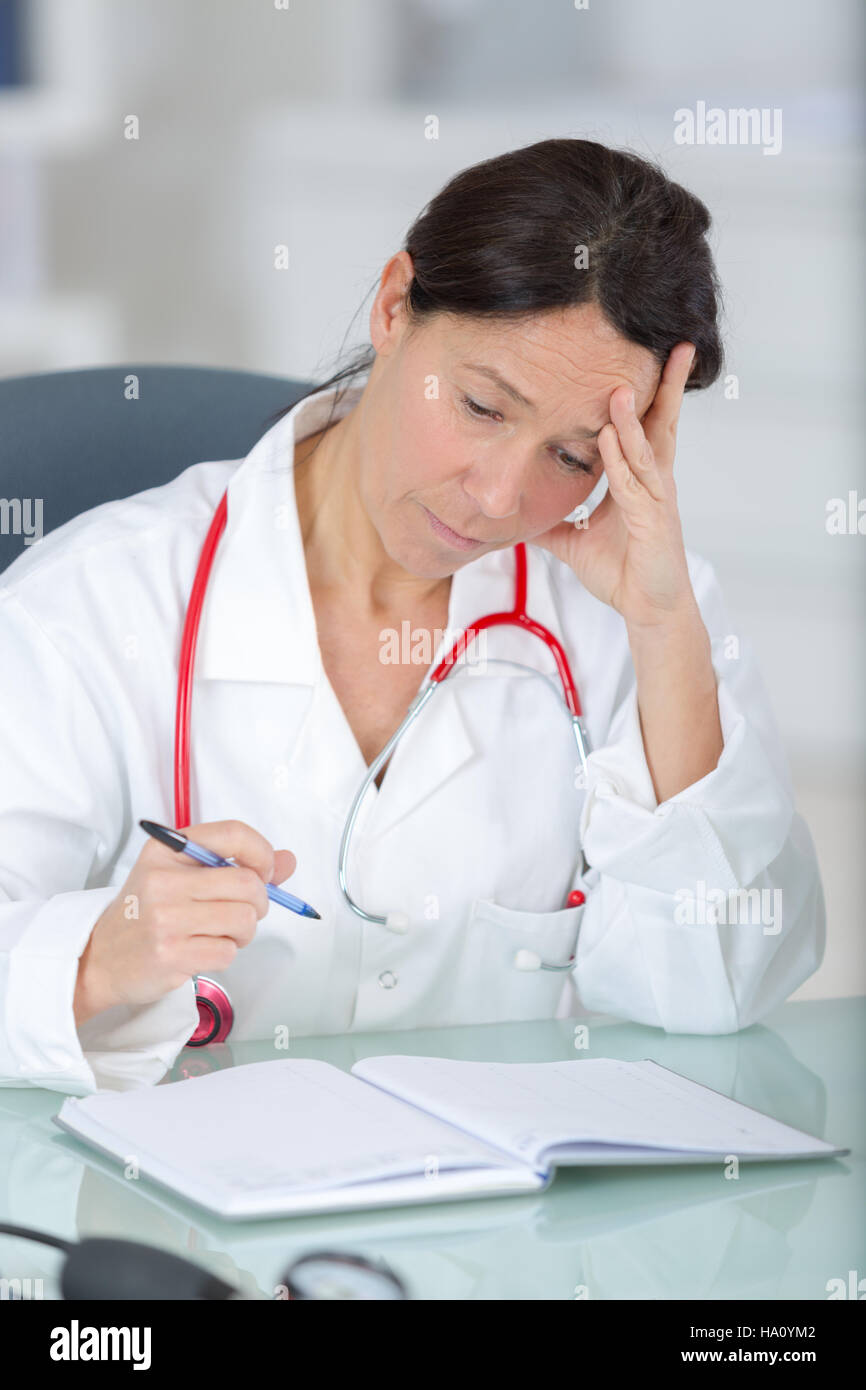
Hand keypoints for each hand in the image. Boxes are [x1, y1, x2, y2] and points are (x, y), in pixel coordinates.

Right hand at [73, 821, 296, 1023]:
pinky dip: (224, 954)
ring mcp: (165, 918)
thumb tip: (288, 860)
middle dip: (258, 903)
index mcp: (167, 849)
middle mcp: (163, 879)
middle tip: (243, 911)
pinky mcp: (170, 954)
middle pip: (248, 884)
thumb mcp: (182, 874)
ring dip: (242, 932)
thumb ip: (237, 863)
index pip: (234, 834)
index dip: (262, 854)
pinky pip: (228, 952)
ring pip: (244, 920)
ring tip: (218, 933)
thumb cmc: (147, 912)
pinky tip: (200, 950)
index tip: (265, 872)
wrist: (100, 957)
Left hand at [533, 342, 698, 628]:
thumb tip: (516, 516)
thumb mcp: (574, 541)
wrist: (647, 607)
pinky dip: (621, 462)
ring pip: (645, 449)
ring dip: (630, 420)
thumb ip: (550, 522)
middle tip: (676, 344)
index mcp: (639, 478)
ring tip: (619, 388)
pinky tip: (608, 440)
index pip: (643, 426)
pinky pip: (635, 486)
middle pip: (662, 422)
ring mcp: (656, 499)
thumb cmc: (623, 570)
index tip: (644, 357)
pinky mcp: (654, 522)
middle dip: (667, 384)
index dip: (645, 393)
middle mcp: (653, 481)